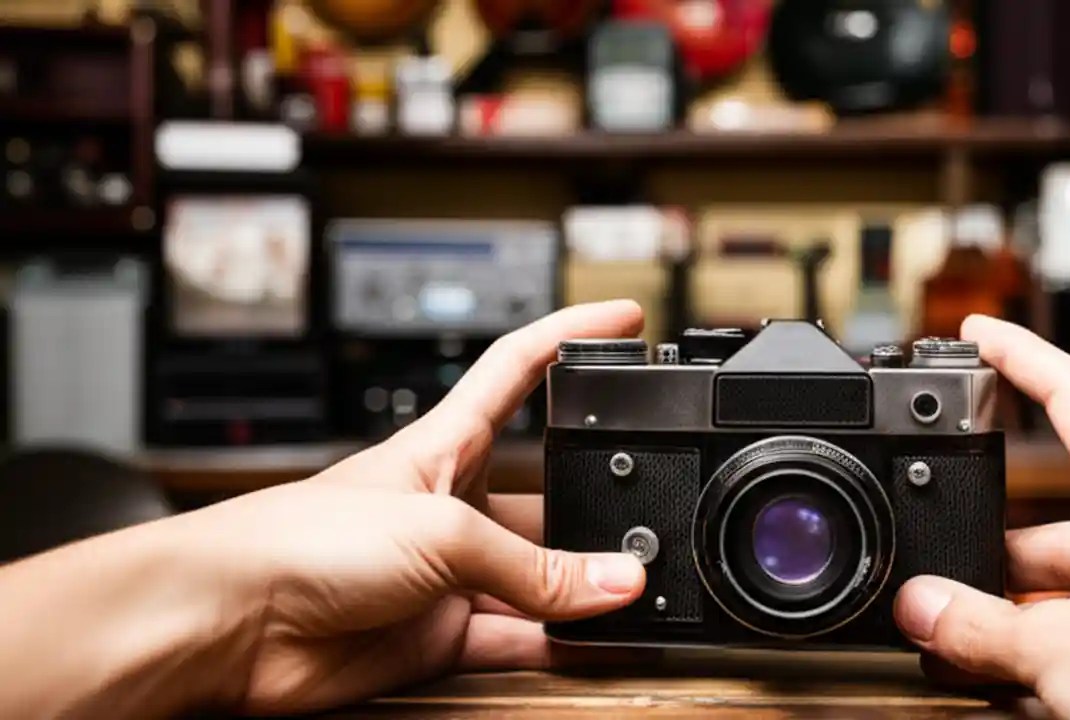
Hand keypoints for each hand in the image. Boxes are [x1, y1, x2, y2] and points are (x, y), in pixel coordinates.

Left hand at [174, 301, 647, 713]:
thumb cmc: (297, 539)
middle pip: (544, 495)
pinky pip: (515, 639)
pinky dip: (554, 643)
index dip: (569, 335)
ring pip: (536, 579)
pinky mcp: (436, 636)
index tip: (624, 317)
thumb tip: (614, 581)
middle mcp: (450, 505)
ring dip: (580, 591)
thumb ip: (532, 565)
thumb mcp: (437, 530)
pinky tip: (589, 642)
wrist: (229, 624)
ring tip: (633, 597)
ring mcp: (445, 574)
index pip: (519, 369)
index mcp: (443, 445)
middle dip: (592, 509)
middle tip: (647, 524)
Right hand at [893, 316, 1069, 718]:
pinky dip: (1036, 646)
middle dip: (982, 551)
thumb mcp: (1063, 649)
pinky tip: (994, 679)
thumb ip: (980, 626)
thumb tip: (923, 606)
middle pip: (1043, 518)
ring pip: (1060, 584)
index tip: (977, 334)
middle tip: (930, 576)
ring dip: (1002, 612)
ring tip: (948, 645)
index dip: (1019, 355)